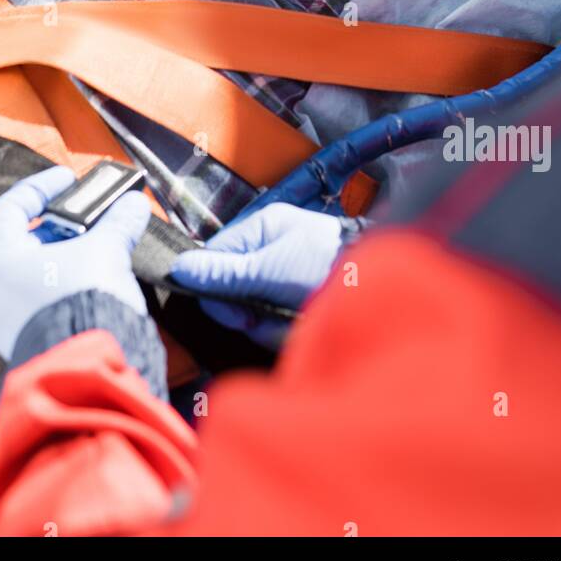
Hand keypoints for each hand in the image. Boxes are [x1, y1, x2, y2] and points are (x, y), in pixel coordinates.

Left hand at [0, 166, 150, 360]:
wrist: (88, 373)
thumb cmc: (82, 307)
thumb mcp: (105, 253)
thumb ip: (118, 223)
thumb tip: (133, 204)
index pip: (11, 206)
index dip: (42, 186)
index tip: (66, 179)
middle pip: (21, 240)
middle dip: (58, 225)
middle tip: (86, 215)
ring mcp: (1, 320)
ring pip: (29, 272)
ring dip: (62, 255)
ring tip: (95, 247)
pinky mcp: (20, 342)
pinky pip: (35, 300)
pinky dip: (60, 283)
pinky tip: (89, 280)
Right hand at [168, 202, 350, 348]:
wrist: (381, 289)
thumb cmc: (328, 264)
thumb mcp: (270, 268)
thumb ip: (225, 273)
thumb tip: (179, 268)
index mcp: (262, 229)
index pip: (216, 256)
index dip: (214, 286)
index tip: (229, 309)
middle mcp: (272, 251)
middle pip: (234, 289)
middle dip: (247, 310)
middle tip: (260, 319)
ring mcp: (286, 278)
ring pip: (255, 312)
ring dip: (269, 324)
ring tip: (291, 322)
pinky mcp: (299, 303)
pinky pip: (276, 324)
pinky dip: (287, 331)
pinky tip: (301, 328)